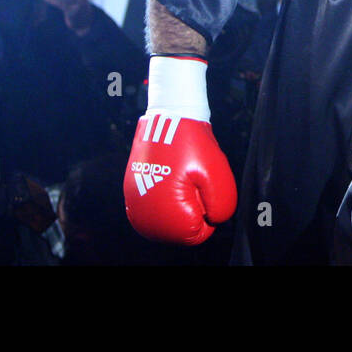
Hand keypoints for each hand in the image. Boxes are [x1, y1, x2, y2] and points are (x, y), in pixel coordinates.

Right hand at [124, 57, 236, 244]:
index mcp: (165, 214)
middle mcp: (143, 214)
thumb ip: (221, 205)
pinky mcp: (130, 192)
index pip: (196, 234)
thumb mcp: (217, 174)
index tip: (203, 186)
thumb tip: (214, 221)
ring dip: (177, 205)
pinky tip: (169, 179)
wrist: (169, 117)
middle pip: (178, 229)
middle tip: (192, 180)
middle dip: (191, 209)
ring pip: (165, 220)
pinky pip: (152, 209)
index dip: (208, 211)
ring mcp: (133, 203)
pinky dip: (163, 200)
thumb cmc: (194, 143)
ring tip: (180, 177)